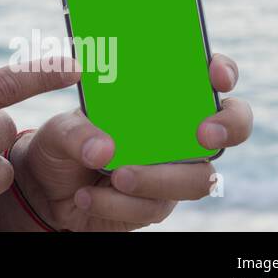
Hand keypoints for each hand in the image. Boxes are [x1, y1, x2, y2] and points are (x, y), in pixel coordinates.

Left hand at [8, 52, 252, 229]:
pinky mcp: (160, 202)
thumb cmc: (63, 143)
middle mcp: (175, 131)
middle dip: (229, 126)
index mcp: (156, 98)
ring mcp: (174, 169)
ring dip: (159, 178)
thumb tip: (105, 150)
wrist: (47, 189)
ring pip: (199, 177)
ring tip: (116, 176)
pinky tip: (87, 196)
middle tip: (203, 134)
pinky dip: (120, 203)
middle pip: (230, 126)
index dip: (222, 71)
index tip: (214, 75)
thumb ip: (77, 132)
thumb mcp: (59, 129)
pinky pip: (156, 206)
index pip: (205, 77)